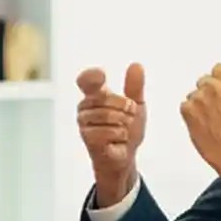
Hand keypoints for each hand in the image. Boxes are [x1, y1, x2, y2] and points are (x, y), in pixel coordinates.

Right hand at [76, 63, 146, 205]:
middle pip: (107, 98)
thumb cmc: (127, 129)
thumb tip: (136, 64)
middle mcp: (85, 106)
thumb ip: (135, 86)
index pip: (86, 79)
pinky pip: (109, 131)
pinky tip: (118, 141)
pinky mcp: (87, 138)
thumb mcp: (136, 106)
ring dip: (125, 124)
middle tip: (129, 117)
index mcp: (95, 95)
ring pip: (109, 115)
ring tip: (123, 131)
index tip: (102, 77)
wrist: (125, 156)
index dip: (92, 75)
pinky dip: (121, 137)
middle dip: (126, 108)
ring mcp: (84, 123)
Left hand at [179, 63, 220, 185]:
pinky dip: (190, 115)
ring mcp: (201, 97)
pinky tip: (202, 126)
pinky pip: (185, 107)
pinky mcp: (188, 109)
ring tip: (209, 121)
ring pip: (193, 95)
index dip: (218, 79)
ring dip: (198, 105)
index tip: (218, 87)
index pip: (219, 69)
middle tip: (213, 109)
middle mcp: (216, 86)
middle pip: (204, 81)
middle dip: (207, 93)